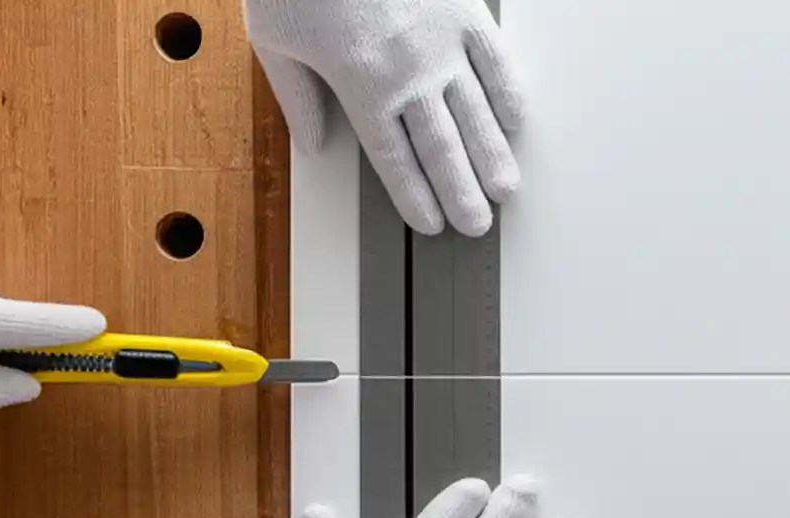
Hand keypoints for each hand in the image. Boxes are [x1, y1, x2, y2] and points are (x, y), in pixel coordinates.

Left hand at [245, 0, 524, 237]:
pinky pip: (496, 59)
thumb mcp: (273, 38)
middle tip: (477, 224)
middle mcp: (408, 70)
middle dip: (461, 192)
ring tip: (506, 189)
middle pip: (441, 147)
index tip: (431, 222)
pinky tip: (516, 122)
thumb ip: (295, 98)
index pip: (395, 158)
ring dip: (493, 156)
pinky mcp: (463, 9)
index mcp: (360, 84)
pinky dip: (508, 93)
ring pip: (475, 113)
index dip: (415, 196)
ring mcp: (442, 40)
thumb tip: (314, 145)